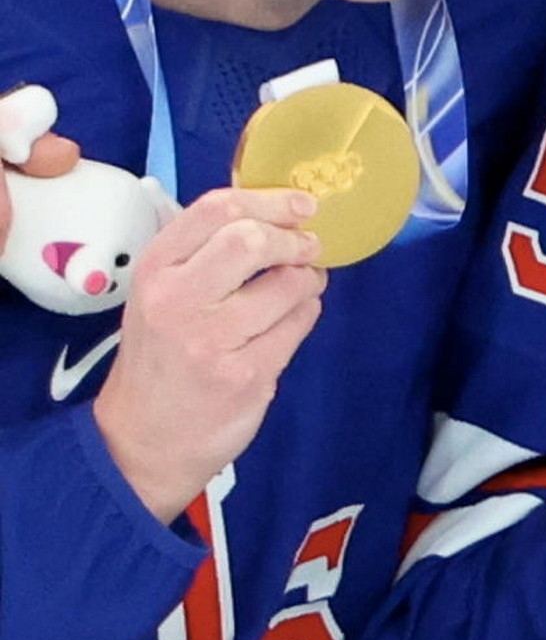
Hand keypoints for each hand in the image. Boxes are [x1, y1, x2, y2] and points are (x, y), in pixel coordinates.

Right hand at [86, 185, 325, 524]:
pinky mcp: (247, 374)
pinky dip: (306, 314)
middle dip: (295, 240)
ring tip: (299, 287)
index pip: (214, 210)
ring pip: (289, 283)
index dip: (270, 200)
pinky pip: (300, 324)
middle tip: (308, 248)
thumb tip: (278, 214)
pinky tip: (289, 321)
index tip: (301, 204)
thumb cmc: (160, 356)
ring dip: (309, 280)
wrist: (142, 439)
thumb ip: (205, 254)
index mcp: (155, 271)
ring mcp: (212, 340)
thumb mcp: (160, 295)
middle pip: (253, 240)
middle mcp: (176, 300)